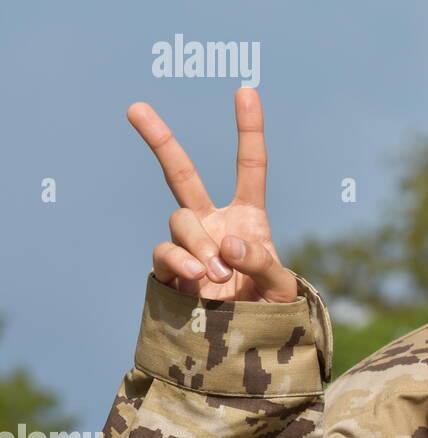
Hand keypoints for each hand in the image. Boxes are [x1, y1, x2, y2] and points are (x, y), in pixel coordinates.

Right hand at [127, 88, 297, 302]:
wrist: (246, 348)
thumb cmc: (271, 311)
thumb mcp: (282, 287)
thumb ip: (262, 263)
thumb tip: (227, 245)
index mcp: (249, 217)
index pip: (250, 167)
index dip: (249, 129)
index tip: (246, 89)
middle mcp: (213, 224)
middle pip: (182, 174)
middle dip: (159, 140)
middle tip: (135, 107)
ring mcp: (188, 246)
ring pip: (180, 220)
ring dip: (196, 241)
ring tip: (217, 273)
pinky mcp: (170, 273)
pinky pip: (164, 254)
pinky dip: (179, 260)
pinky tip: (198, 275)